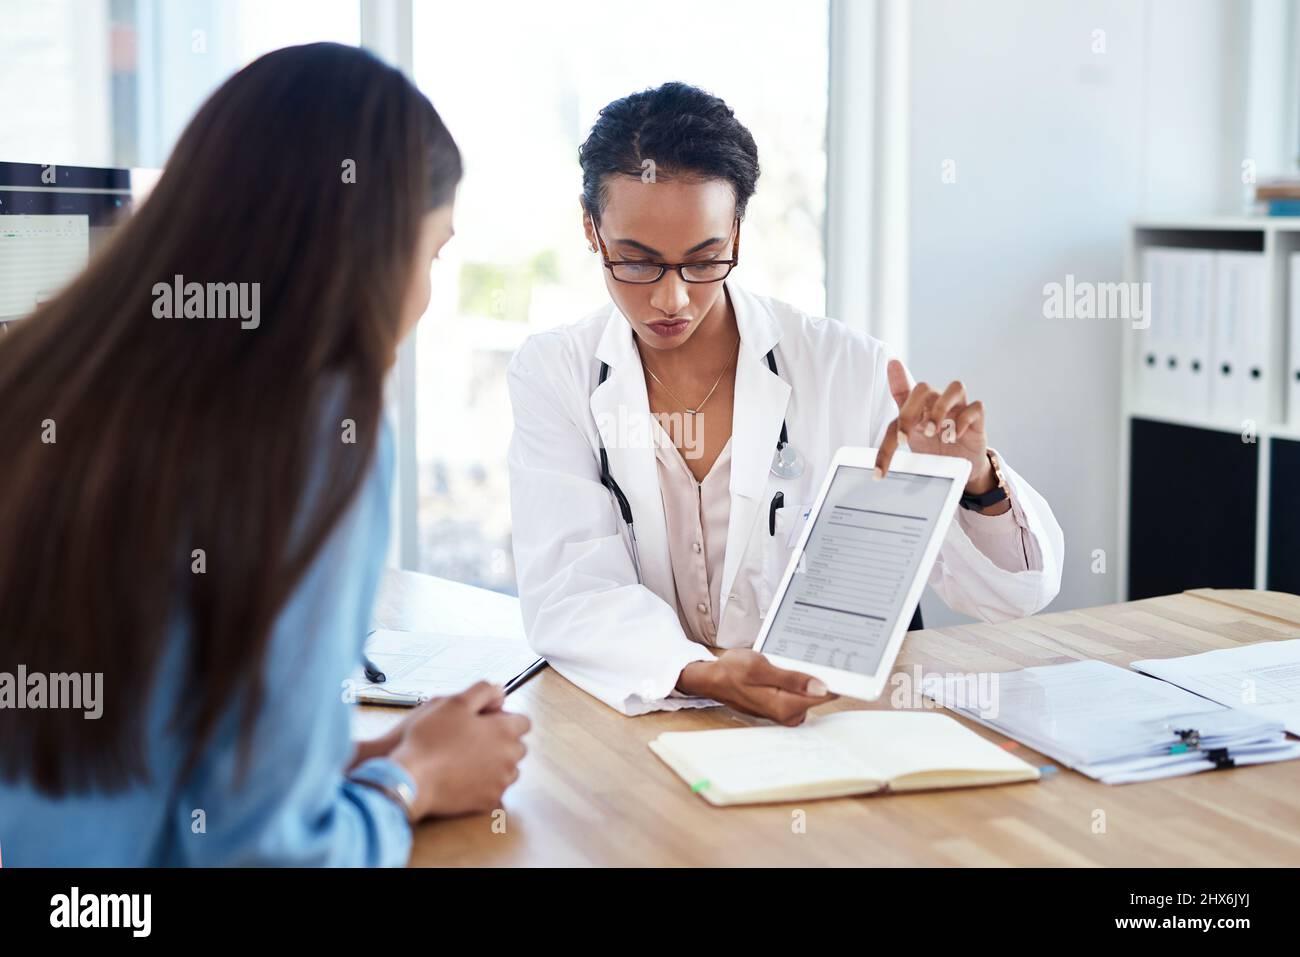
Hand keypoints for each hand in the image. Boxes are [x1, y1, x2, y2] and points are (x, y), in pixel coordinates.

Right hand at [388, 681, 529, 818]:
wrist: (412, 778)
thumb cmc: (430, 738)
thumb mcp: (454, 702)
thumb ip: (481, 692)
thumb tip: (499, 690)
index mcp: (505, 731)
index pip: (523, 722)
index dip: (505, 719)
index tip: (487, 721)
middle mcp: (509, 757)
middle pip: (518, 747)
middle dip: (503, 742)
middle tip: (474, 740)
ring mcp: (500, 782)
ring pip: (509, 770)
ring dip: (496, 764)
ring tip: (468, 759)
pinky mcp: (488, 801)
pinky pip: (496, 790)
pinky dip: (486, 784)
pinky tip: (465, 778)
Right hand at [677, 649, 836, 725]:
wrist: (714, 679)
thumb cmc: (732, 671)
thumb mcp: (760, 667)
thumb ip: (791, 678)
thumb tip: (821, 687)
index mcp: (784, 706)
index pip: (824, 695)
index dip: (836, 679)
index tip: (844, 665)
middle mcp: (787, 714)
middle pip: (820, 695)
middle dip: (822, 676)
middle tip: (817, 655)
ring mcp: (785, 712)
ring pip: (811, 693)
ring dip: (809, 677)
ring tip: (795, 660)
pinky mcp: (783, 708)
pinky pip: (801, 694)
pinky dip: (800, 681)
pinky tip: (790, 668)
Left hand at [874, 358, 996, 494]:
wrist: (961, 467)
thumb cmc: (933, 448)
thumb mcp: (912, 441)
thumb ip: (896, 431)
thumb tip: (878, 441)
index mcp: (918, 407)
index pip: (903, 393)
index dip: (897, 378)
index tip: (891, 364)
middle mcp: (937, 401)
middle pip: (924, 388)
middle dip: (911, 411)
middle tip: (903, 439)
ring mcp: (959, 407)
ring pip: (955, 388)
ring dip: (940, 409)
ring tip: (933, 433)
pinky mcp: (976, 418)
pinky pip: (976, 407)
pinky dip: (964, 420)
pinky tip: (956, 436)